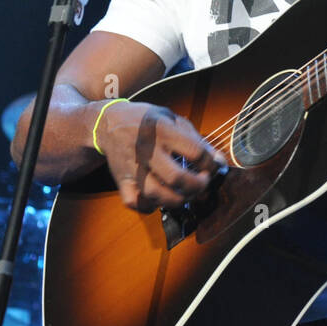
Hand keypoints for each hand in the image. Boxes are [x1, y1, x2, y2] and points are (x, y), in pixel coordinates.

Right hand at [95, 101, 227, 212]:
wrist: (108, 123)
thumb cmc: (147, 121)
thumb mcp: (172, 119)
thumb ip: (196, 139)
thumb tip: (218, 161)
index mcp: (162, 129)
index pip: (194, 151)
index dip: (210, 163)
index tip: (213, 165)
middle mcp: (146, 149)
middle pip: (176, 178)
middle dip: (197, 186)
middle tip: (203, 183)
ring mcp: (131, 167)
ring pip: (156, 194)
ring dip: (177, 200)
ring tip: (185, 194)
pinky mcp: (121, 180)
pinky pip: (135, 202)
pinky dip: (150, 206)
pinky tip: (160, 198)